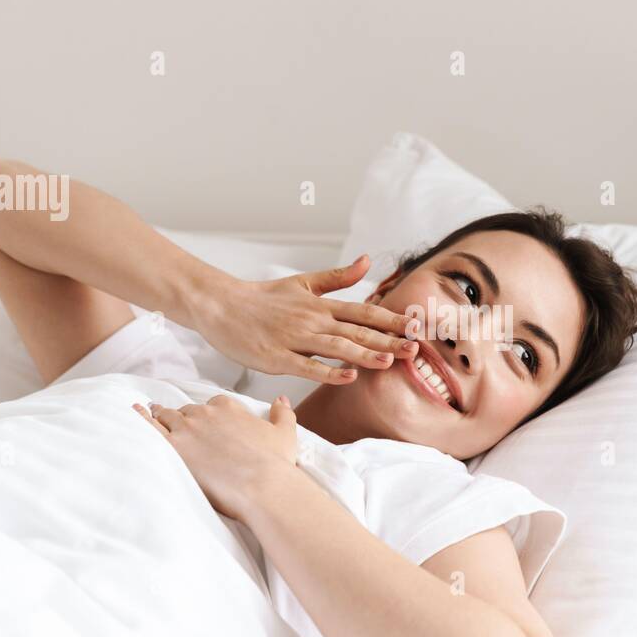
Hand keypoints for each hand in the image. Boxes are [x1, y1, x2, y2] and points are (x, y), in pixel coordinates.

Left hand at [134, 395, 297, 517]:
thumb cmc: (275, 463)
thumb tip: (282, 398)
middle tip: (178, 422)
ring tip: (153, 414)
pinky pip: (149, 428)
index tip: (209, 421)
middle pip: (188, 411)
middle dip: (184, 416)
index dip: (210, 413)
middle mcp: (206, 413)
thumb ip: (283, 413)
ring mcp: (187, 429)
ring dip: (160, 415)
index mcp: (229, 407)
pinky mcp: (173, 448)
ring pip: (167, 417)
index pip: (214, 404)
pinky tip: (134, 413)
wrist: (262, 484)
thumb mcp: (285, 433)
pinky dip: (140, 419)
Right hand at [189, 255, 419, 384]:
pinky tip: (349, 376)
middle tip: (415, 349)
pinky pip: (307, 366)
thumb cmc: (262, 298)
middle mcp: (312, 320)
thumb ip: (337, 277)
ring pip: (336, 347)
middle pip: (356, 330)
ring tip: (389, 361)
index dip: (391, 319)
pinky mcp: (277, 357)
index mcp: (320, 305)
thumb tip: (367, 260)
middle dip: (387, 340)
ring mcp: (294, 339)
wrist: (220, 305)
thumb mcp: (303, 283)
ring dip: (364, 354)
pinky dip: (329, 372)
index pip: (363, 311)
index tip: (416, 326)